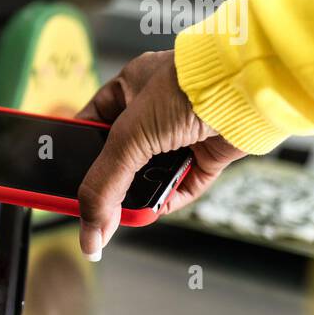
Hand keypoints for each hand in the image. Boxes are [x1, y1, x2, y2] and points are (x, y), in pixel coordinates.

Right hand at [75, 50, 244, 258]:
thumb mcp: (129, 137)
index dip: (76, 156)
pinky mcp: (207, 153)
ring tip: (130, 210)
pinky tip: (158, 208)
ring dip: (141, 194)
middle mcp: (154, 110)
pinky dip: (169, 198)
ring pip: (150, 174)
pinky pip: (182, 184)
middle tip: (97, 210)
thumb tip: (89, 228)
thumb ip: (103, 184)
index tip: (64, 185)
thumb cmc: (189, 86)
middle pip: (120, 158)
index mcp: (127, 90)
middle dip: (111, 184)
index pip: (90, 128)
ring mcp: (182, 132)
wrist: (249, 88)